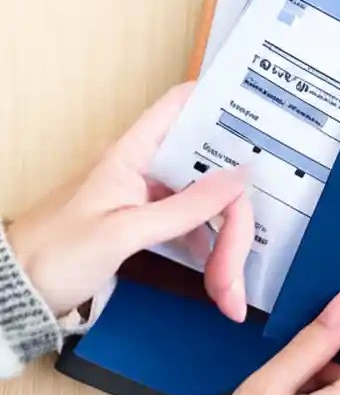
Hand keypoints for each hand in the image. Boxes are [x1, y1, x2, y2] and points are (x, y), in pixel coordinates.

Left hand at [5, 83, 253, 320]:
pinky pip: (192, 229)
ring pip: (205, 205)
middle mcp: (144, 169)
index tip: (260, 111)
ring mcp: (147, 198)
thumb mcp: (124, 231)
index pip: (180, 106)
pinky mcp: (147, 225)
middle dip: (233, 213)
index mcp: (132, 154)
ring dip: (224, 245)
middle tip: (241, 255)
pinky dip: (208, 253)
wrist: (17, 294)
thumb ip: (185, 206)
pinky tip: (218, 280)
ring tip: (229, 287)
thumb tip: (240, 177)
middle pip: (209, 170)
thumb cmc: (55, 254)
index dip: (219, 100)